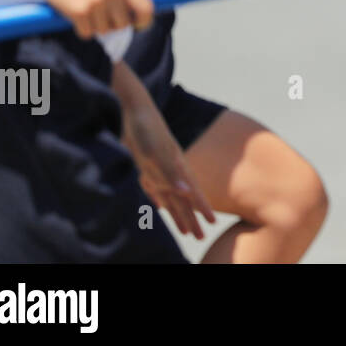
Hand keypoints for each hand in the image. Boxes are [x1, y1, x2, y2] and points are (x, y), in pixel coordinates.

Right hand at [40, 0, 153, 38]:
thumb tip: (142, 17)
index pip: (145, 8)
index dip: (144, 21)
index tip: (137, 25)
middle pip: (123, 25)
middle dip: (113, 23)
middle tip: (102, 13)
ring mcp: (97, 1)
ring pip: (104, 31)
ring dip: (96, 26)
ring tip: (88, 10)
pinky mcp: (80, 11)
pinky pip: (87, 33)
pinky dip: (82, 29)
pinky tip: (78, 14)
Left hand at [120, 99, 216, 238]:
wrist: (134, 108)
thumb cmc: (147, 130)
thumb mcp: (156, 153)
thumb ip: (171, 174)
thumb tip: (186, 194)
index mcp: (177, 168)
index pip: (192, 193)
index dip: (201, 209)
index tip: (210, 224)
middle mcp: (172, 169)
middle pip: (183, 199)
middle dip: (191, 218)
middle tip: (199, 237)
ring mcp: (159, 166)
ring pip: (171, 195)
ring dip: (177, 212)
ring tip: (183, 229)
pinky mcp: (147, 163)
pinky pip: (155, 188)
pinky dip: (158, 199)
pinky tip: (158, 206)